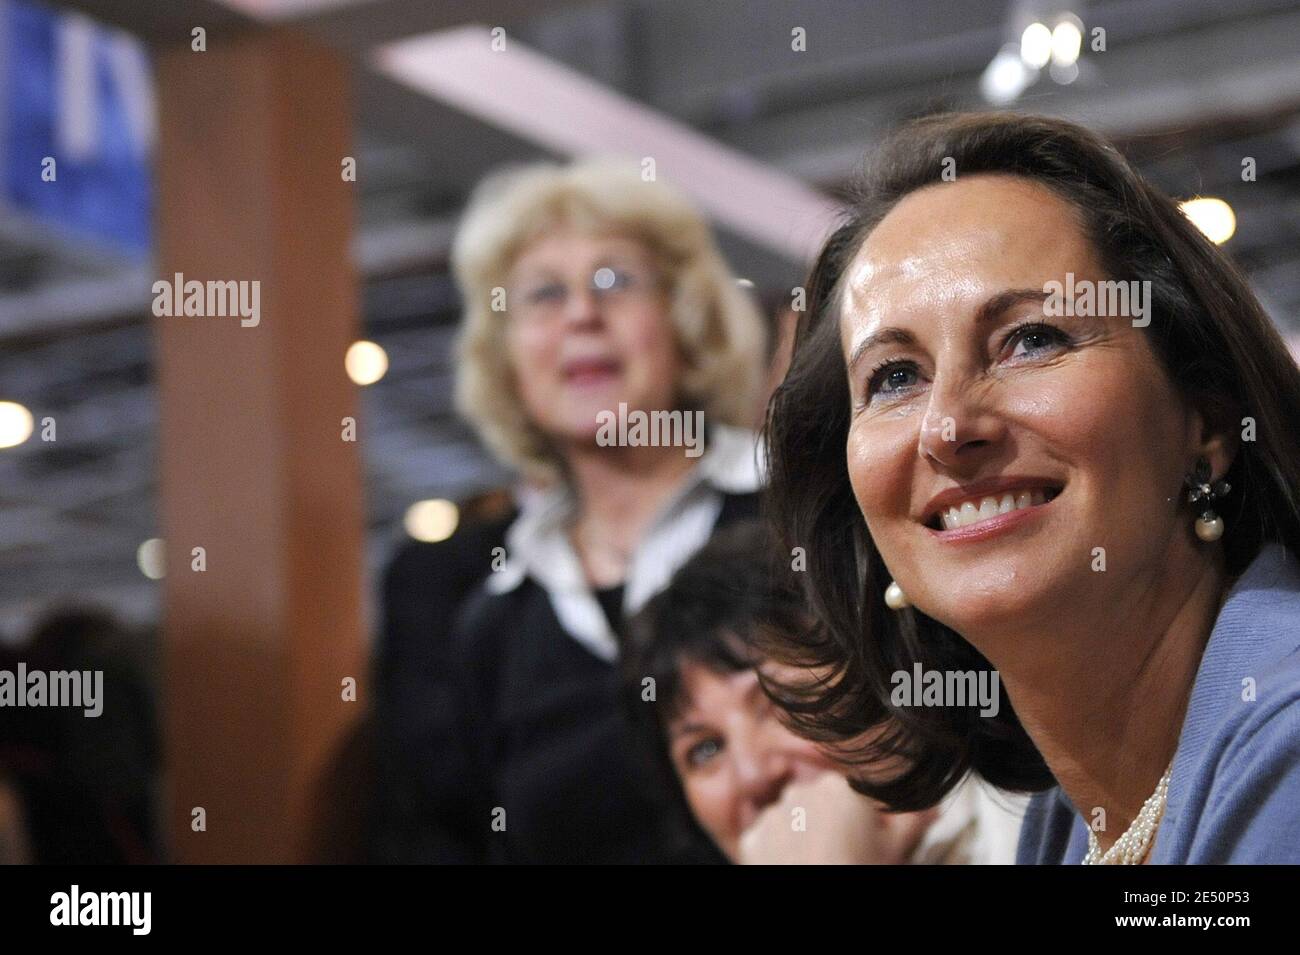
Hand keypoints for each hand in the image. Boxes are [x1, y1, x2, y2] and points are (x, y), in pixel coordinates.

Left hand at [736, 772, 937, 864]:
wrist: (819, 910)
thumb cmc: (862, 872)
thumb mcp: (896, 851)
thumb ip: (913, 821)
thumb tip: (933, 808)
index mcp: (841, 788)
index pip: (854, 796)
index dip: (863, 821)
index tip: (867, 842)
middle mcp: (802, 792)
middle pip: (820, 804)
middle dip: (830, 823)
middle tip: (844, 855)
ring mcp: (774, 814)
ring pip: (793, 819)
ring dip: (803, 834)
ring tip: (819, 864)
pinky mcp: (752, 838)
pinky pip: (767, 838)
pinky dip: (778, 851)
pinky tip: (796, 868)